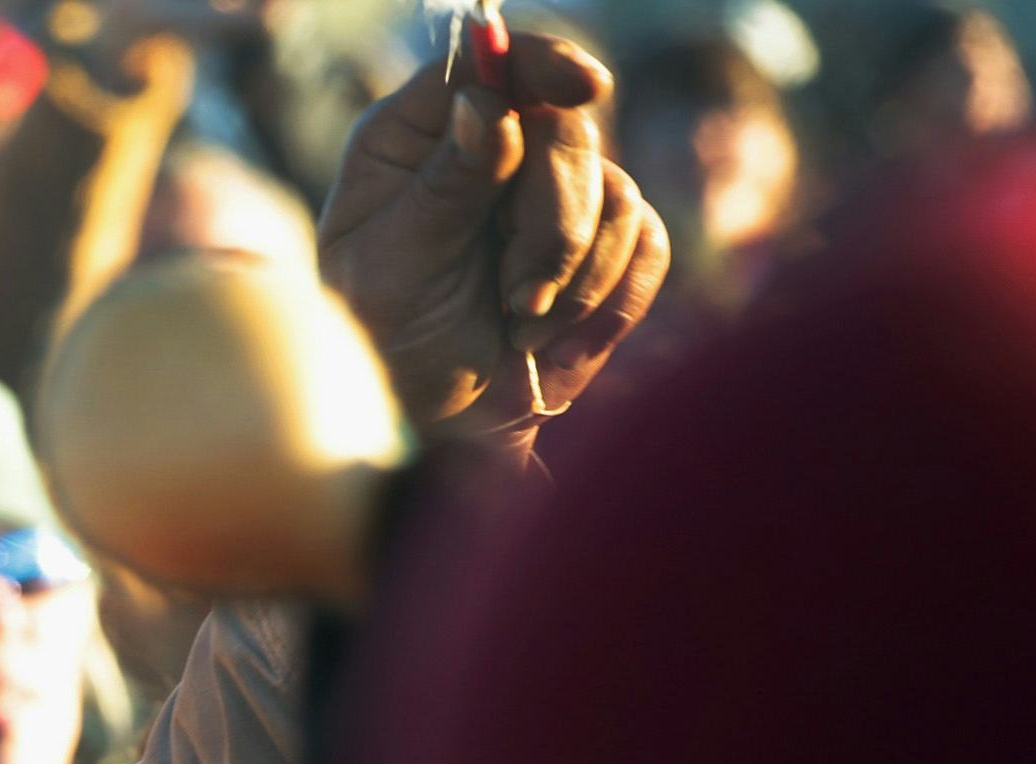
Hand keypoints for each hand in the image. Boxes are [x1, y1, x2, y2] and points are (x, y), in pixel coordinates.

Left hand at [317, 34, 670, 443]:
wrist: (436, 428)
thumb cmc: (386, 347)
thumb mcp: (393, 270)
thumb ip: (444, 187)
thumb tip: (485, 105)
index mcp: (415, 140)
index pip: (488, 63)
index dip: (541, 65)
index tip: (585, 89)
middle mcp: (488, 151)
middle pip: (568, 131)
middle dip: (553, 224)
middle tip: (514, 297)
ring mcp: (550, 194)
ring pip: (618, 192)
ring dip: (575, 275)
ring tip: (520, 325)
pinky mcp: (603, 246)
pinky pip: (648, 243)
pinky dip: (609, 300)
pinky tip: (557, 341)